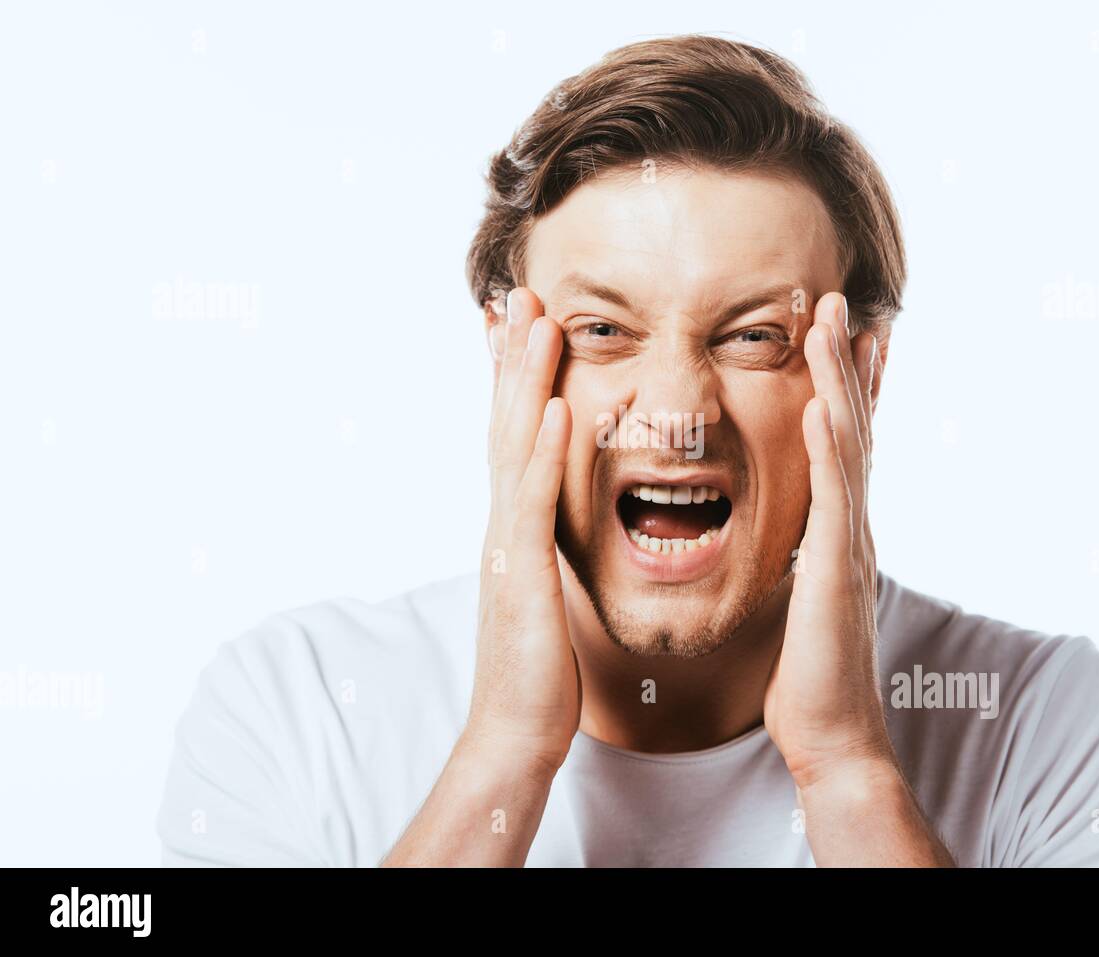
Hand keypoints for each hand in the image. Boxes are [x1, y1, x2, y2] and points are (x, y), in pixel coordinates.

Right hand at [465, 287, 580, 774]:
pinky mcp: (523, 576)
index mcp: (514, 529)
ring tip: (536, 321)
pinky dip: (546, 452)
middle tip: (520, 294)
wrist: (515, 734)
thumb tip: (552, 526)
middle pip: (506, 425)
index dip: (514, 380)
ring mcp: (507, 546)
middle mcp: (503, 526)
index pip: (513, 438)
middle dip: (513, 358)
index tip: (522, 325)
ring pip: (515, 448)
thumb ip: (545, 551)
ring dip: (525, 381)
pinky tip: (558, 407)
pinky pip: (536, 503)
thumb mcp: (543, 595)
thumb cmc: (536, 671)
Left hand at [763, 291, 893, 791]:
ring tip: (832, 321)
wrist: (833, 735)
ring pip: (847, 444)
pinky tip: (818, 403)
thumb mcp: (801, 600)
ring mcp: (849, 543)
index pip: (844, 444)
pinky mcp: (835, 569)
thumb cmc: (810, 675)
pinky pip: (832, 495)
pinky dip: (828, 446)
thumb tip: (792, 538)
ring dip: (840, 378)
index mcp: (839, 531)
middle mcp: (852, 526)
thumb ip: (802, 559)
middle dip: (847, 361)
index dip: (846, 387)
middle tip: (839, 300)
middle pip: (853, 426)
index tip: (840, 335)